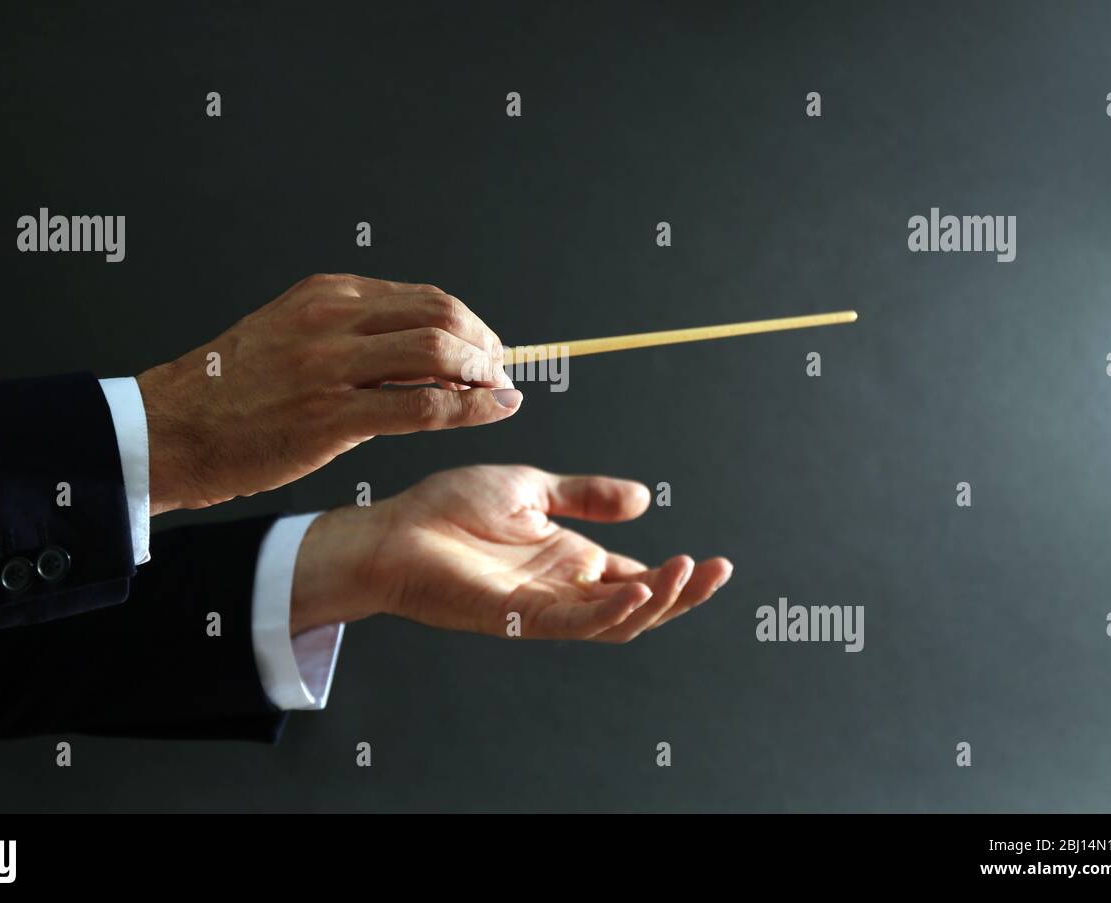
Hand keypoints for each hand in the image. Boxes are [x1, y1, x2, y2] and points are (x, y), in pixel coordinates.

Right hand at [136, 274, 519, 513]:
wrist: (170, 431)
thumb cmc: (229, 394)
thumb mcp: (290, 338)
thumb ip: (350, 339)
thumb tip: (419, 358)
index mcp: (325, 295)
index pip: (423, 297)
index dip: (468, 325)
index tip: (488, 349)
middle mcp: (332, 319)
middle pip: (440, 314)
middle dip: (485, 344)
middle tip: (501, 372)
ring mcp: (331, 365)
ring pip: (437, 351)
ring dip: (483, 373)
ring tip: (498, 392)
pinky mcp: (331, 414)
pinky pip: (422, 405)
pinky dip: (470, 408)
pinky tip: (492, 411)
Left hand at [289, 465, 732, 641]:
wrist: (393, 529)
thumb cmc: (448, 508)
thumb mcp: (532, 487)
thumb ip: (586, 495)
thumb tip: (645, 499)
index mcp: (569, 560)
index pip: (636, 577)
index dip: (675, 575)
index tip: (712, 561)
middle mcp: (563, 588)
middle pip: (638, 606)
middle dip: (682, 593)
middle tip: (717, 571)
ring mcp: (543, 607)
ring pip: (616, 622)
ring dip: (656, 602)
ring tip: (686, 573)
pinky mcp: (518, 617)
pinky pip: (575, 623)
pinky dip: (611, 611)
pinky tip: (637, 592)